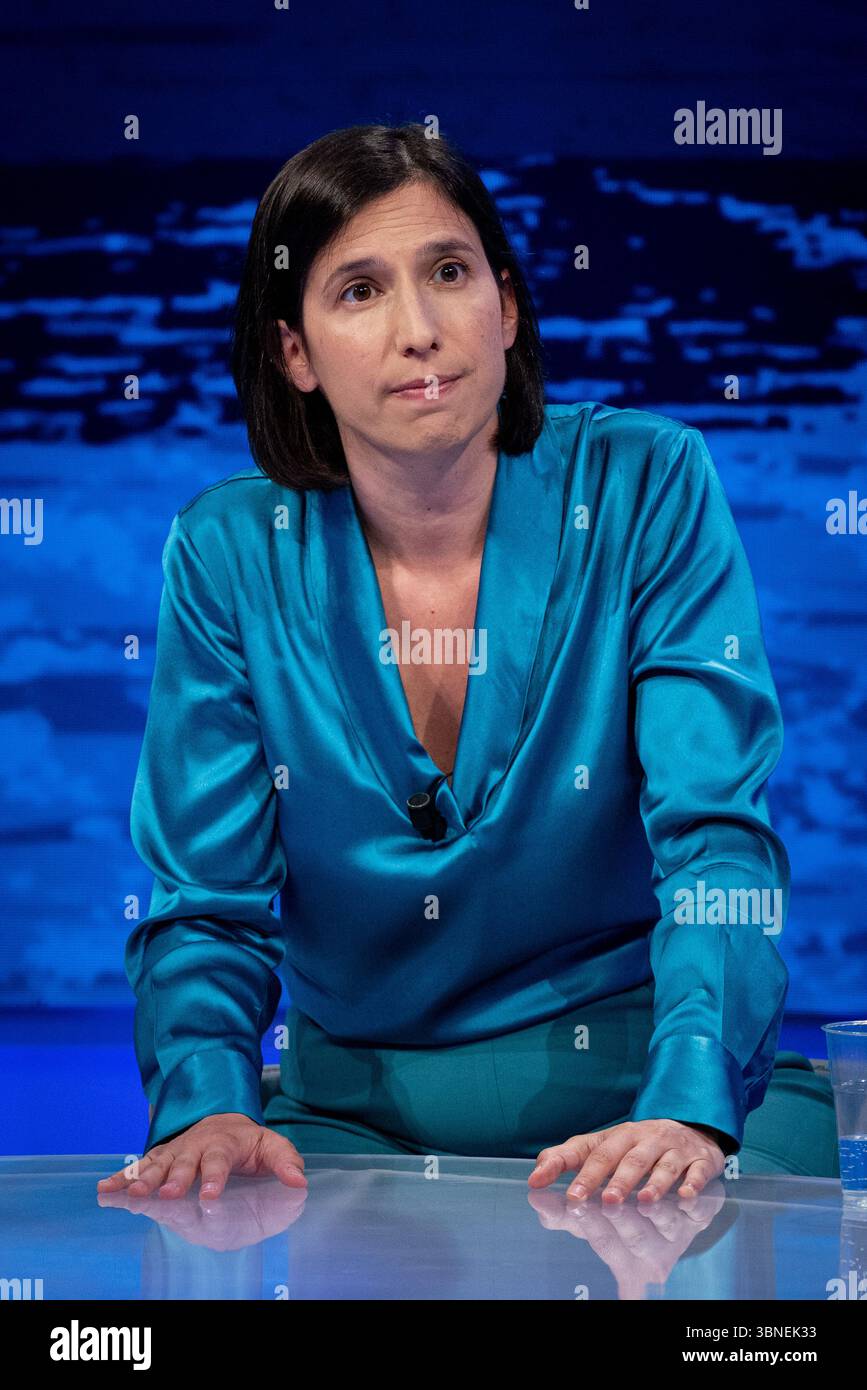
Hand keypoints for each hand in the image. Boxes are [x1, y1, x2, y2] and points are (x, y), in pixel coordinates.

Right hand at [96, 1113, 306, 1199]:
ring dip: (144, 1179)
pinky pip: (138, 1168)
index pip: (220, 1161)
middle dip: (174, 1179)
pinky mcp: (159, 1159)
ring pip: (158, 1165)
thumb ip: (286, 1162)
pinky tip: (104, 1191)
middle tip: (165, 1195)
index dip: (215, 1178)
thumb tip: (299, 1182)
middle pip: (184, 1162)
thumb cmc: (247, 1142)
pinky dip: (121, 1179)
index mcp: (224, 1143)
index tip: (210, 1197)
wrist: (220, 1119)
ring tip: (132, 1195)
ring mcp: (174, 1152)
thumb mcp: (271, 1146)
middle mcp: (195, 1146)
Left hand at [528, 1119, 726, 1202]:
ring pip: (663, 1164)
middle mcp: (644, 1138)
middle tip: (603, 1200)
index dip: (572, 1168)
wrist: (690, 1131)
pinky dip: (693, 1183)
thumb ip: (569, 1161)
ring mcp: (674, 1148)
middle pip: (627, 1157)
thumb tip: (534, 1178)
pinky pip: (698, 1171)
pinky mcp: (700, 1160)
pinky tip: (685, 1196)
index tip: (556, 1190)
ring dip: (654, 1182)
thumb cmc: (638, 1147)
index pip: (591, 1150)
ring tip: (643, 1201)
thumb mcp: (603, 1148)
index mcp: (617, 1136)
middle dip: (615, 1178)